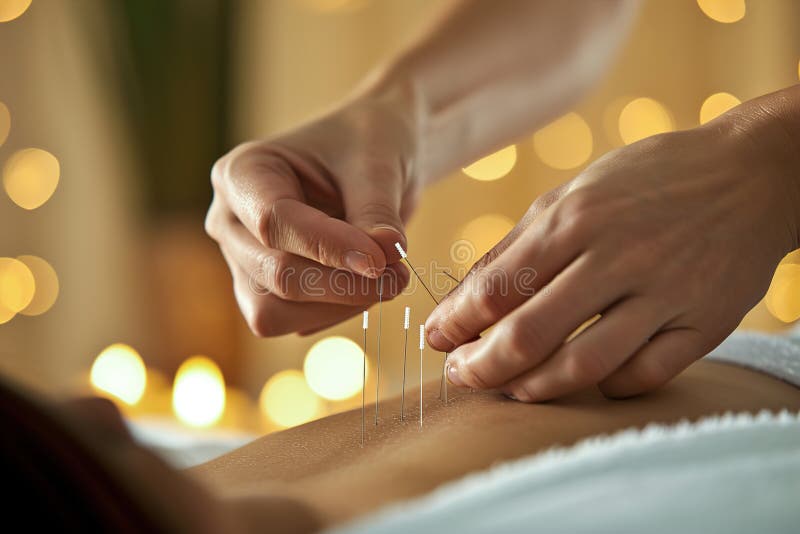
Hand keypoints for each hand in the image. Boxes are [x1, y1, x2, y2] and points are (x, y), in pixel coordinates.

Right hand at [205, 94, 416, 335]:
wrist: (373, 160)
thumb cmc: (368, 145)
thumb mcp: (378, 165)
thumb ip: (376, 214)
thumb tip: (381, 263)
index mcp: (242, 173)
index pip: (273, 222)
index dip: (328, 247)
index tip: (381, 260)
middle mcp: (230, 220)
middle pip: (273, 273)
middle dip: (342, 283)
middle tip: (400, 275)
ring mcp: (243, 261)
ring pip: (273, 311)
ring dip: (338, 305)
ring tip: (389, 279)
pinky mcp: (266, 292)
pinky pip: (294, 322)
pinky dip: (337, 311)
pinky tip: (369, 284)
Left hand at [426, 124, 798, 399]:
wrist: (752, 172)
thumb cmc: (648, 180)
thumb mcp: (574, 192)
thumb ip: (518, 242)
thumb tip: (464, 294)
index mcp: (576, 219)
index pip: (496, 287)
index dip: (455, 322)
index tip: (436, 340)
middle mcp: (617, 257)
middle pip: (530, 334)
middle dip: (482, 367)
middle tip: (463, 377)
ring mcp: (664, 293)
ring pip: (585, 365)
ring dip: (535, 388)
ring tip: (512, 390)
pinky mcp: (705, 322)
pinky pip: (646, 374)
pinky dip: (608, 387)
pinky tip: (587, 381)